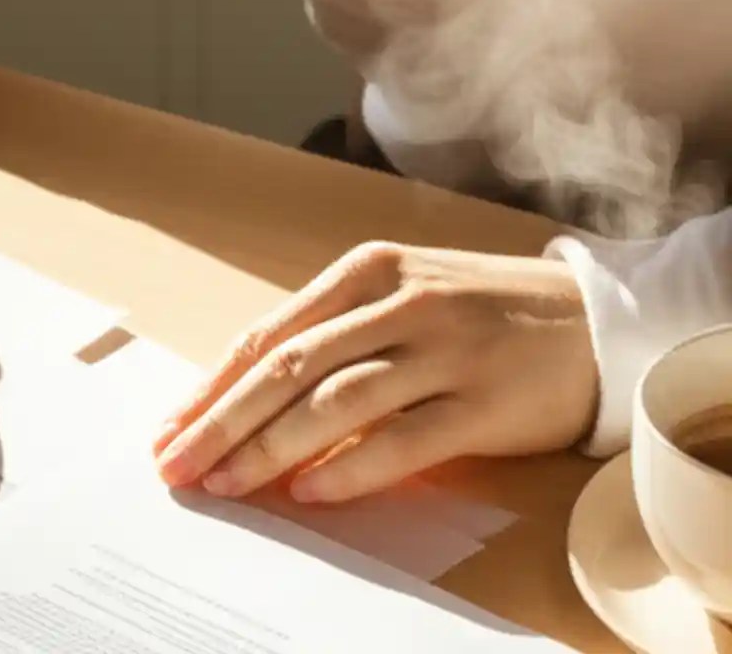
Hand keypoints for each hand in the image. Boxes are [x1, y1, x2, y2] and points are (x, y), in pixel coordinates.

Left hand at [152, 242, 596, 502]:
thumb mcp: (399, 300)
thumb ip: (331, 337)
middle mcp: (401, 303)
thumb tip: (244, 400)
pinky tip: (309, 493)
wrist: (597, 320)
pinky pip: (403, 440)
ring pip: (335, 402)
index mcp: (367, 272)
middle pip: (288, 369)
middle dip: (221, 423)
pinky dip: (351, 468)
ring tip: (225, 486)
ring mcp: (445, 350)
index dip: (211, 387)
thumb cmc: (477, 313)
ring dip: (269, 449)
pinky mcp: (484, 401)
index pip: (269, 336)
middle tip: (175, 467)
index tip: (168, 429)